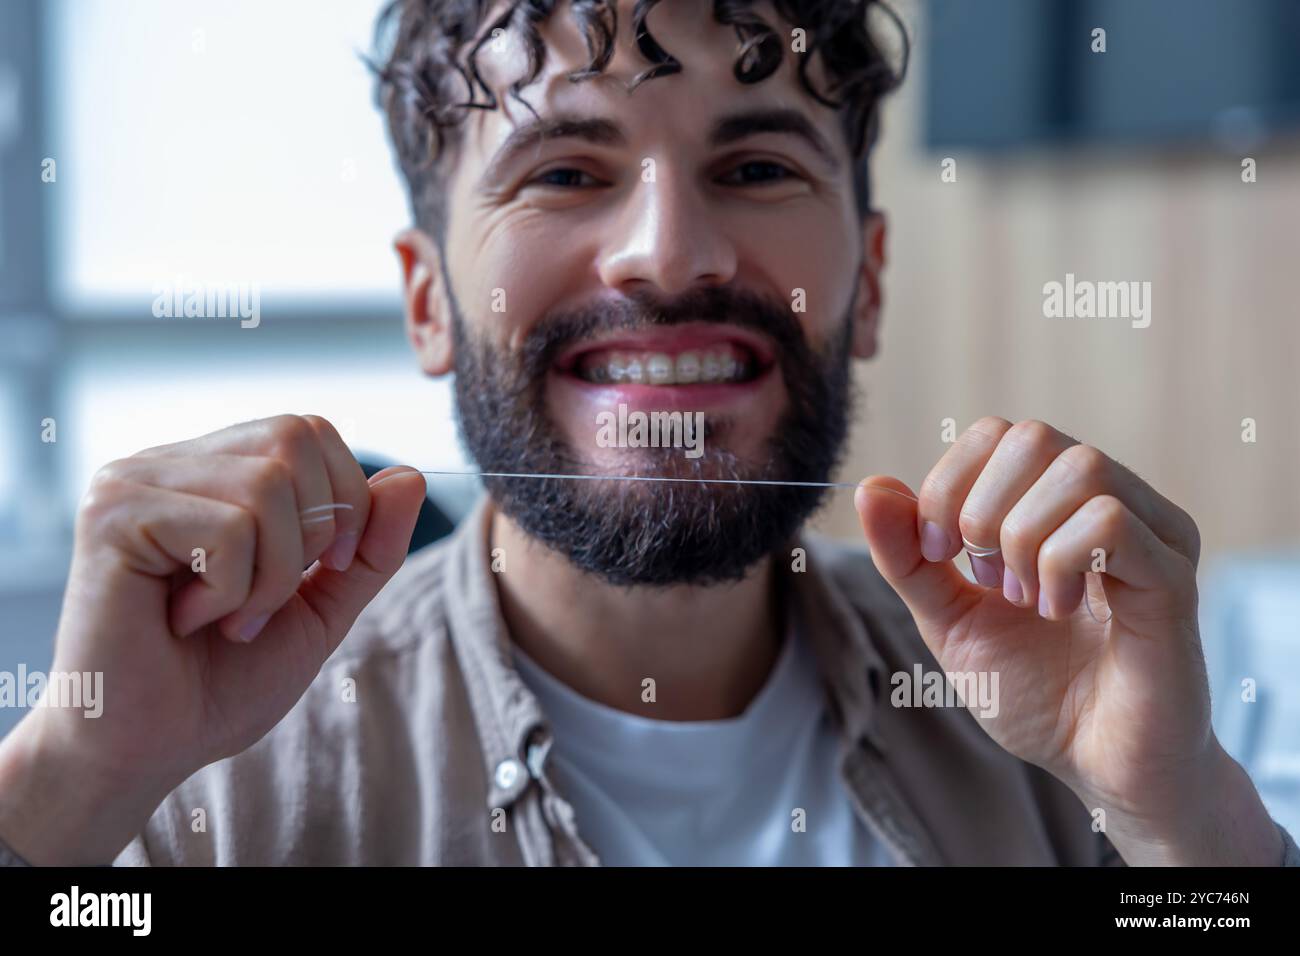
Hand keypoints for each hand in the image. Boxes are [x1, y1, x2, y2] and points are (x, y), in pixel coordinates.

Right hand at [0, 415, 427, 863]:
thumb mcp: (322, 608)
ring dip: (269, 577)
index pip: (309, 429)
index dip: (343, 498)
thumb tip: (412, 475)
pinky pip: (229, 529)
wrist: (143, 752)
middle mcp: (169, 462)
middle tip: (263, 602)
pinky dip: (230, 593)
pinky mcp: (112, 516)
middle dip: (310, 536)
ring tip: (225, 619)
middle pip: (295, 438)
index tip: (317, 570)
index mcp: (213, 472)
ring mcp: (134, 482)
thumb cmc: (220, 683)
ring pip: (267, 486)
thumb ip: (369, 547)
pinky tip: (184, 622)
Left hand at [855, 417, 1281, 864]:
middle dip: (980, 509)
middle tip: (985, 580)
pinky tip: (1056, 611)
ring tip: (1024, 600)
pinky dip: (1060, 563)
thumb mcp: (947, 618)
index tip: (938, 553)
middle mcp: (1114, 503)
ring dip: (1022, 538)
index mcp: (1060, 504)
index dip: (951, 483)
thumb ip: (908, 556)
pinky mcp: (1175, 577)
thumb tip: (871, 486)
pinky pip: (1111, 522)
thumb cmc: (1034, 692)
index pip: (998, 434)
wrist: (1095, 768)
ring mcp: (1152, 534)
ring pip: (1079, 468)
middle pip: (1032, 438)